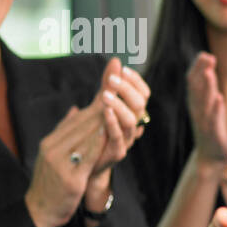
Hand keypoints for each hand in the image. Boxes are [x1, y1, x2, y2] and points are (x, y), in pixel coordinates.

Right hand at [25, 105, 105, 226]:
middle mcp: (52, 150)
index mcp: (50, 143)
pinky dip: (97, 144)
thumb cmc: (51, 182)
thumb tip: (75, 109)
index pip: (75, 121)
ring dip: (101, 122)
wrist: (40, 209)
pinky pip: (86, 157)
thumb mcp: (53, 154)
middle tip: (116, 94)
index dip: (94, 106)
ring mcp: (60, 163)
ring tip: (116, 108)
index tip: (108, 92)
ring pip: (84, 138)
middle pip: (80, 126)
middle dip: (100, 109)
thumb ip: (65, 133)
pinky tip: (108, 134)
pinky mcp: (70, 178)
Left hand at [89, 58, 149, 176]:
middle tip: (112, 80)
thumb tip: (115, 60)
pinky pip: (119, 136)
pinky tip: (105, 111)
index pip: (143, 94)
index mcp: (131, 114)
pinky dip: (113, 123)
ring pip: (133, 120)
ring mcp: (126, 139)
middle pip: (141, 104)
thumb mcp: (100, 105)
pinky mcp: (117, 152)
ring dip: (120, 105)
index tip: (123, 69)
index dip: (136, 81)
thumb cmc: (93, 134)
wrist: (83, 166)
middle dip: (127, 89)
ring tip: (105, 95)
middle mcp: (132, 125)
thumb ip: (108, 85)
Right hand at [187, 52, 226, 165]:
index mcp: (195, 103)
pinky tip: (220, 98)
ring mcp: (204, 121)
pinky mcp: (213, 133)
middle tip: (208, 56)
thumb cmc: (211, 128)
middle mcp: (197, 110)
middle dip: (201, 72)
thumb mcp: (207, 105)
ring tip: (210, 72)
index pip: (193, 81)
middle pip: (196, 88)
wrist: (210, 157)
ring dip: (207, 87)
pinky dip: (216, 109)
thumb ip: (207, 87)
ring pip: (204, 101)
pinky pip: (213, 120)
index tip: (205, 54)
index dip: (198, 68)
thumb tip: (207, 66)